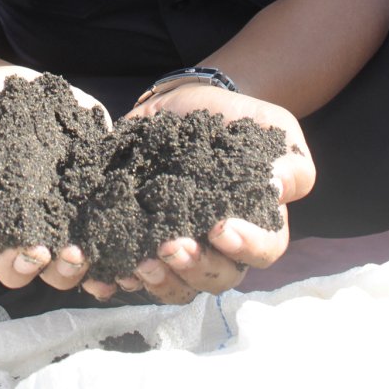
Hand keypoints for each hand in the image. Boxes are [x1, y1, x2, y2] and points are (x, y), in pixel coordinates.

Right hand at [0, 65, 109, 291]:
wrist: (9, 87)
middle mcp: (12, 218)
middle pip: (14, 263)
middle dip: (22, 264)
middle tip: (36, 251)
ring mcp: (50, 209)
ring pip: (57, 261)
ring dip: (64, 267)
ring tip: (74, 253)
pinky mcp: (84, 187)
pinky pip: (95, 227)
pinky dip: (102, 243)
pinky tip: (104, 238)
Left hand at [80, 85, 314, 304]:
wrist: (189, 102)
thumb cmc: (238, 121)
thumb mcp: (274, 131)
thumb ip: (290, 161)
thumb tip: (278, 185)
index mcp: (257, 227)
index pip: (262, 252)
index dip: (244, 246)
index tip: (220, 227)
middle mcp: (218, 249)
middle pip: (214, 278)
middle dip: (193, 267)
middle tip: (170, 246)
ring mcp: (178, 248)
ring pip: (174, 286)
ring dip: (156, 281)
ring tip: (137, 264)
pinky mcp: (140, 238)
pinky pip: (128, 273)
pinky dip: (113, 279)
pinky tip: (99, 276)